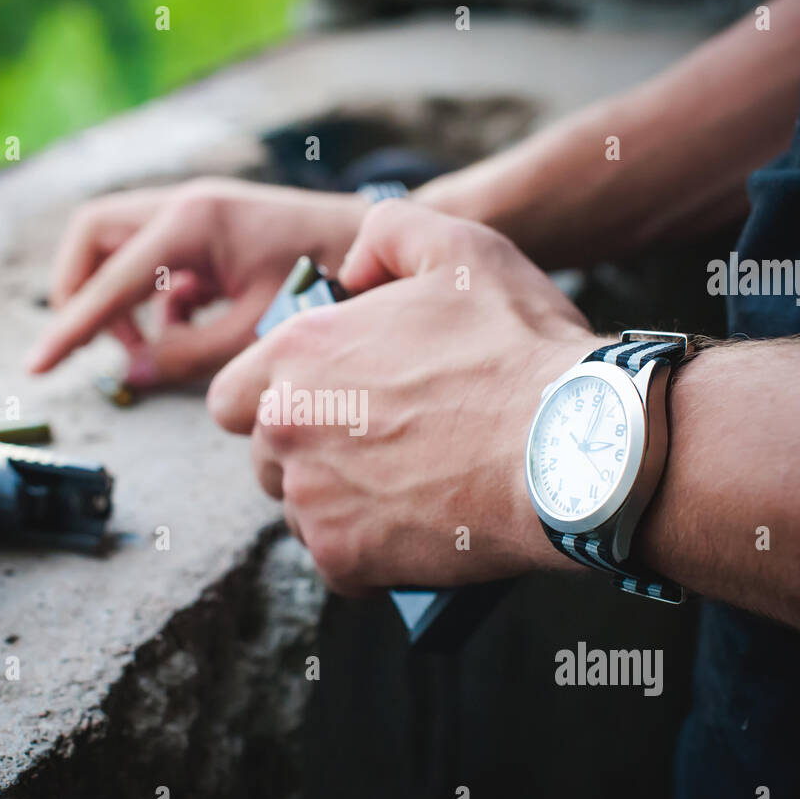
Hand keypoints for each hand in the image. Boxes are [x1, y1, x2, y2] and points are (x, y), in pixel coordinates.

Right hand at [27, 177, 371, 383]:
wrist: (374, 247)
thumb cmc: (325, 283)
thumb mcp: (253, 331)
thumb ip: (187, 356)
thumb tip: (129, 374)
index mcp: (192, 222)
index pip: (108, 281)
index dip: (70, 330)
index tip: (37, 367)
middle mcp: (184, 205)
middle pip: (91, 236)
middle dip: (80, 292)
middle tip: (99, 346)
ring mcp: (194, 212)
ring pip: (117, 246)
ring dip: (119, 298)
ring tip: (151, 347)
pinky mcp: (207, 229)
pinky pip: (153, 261)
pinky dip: (154, 299)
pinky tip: (185, 330)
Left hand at [206, 201, 598, 594]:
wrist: (568, 447)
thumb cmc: (517, 347)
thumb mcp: (459, 248)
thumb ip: (388, 235)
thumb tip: (348, 271)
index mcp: (298, 354)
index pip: (231, 394)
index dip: (267, 399)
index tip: (314, 403)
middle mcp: (286, 428)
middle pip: (267, 455)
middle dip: (307, 451)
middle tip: (373, 445)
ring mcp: (311, 498)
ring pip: (299, 509)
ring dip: (337, 501)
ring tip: (401, 486)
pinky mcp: (343, 557)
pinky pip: (336, 563)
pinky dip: (367, 553)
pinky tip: (412, 528)